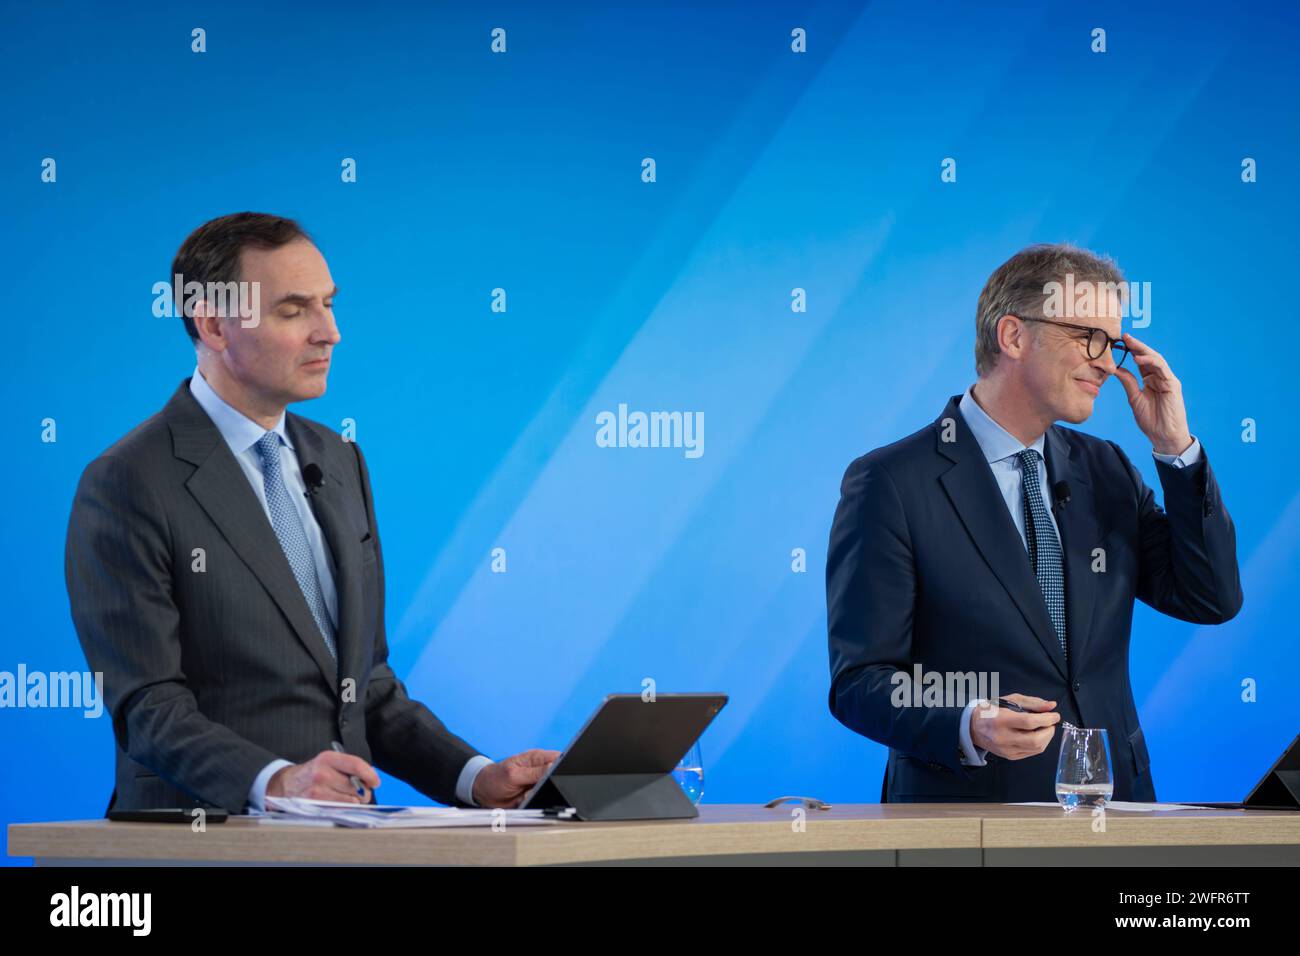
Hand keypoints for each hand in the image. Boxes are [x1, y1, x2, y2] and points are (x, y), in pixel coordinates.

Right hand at [266, 750, 379, 802]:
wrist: (284, 785)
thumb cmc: (311, 773)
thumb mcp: (327, 762)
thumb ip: (348, 768)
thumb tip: (370, 781)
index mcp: (327, 758)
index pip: (356, 765)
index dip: (370, 774)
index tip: (375, 781)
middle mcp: (322, 774)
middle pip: (356, 786)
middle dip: (363, 792)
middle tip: (361, 793)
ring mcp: (317, 791)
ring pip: (350, 801)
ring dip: (354, 802)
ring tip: (347, 798)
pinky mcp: (314, 805)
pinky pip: (339, 810)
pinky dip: (343, 809)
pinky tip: (338, 804)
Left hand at [471, 748, 560, 807]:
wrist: (484, 794)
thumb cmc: (496, 778)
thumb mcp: (513, 774)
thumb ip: (534, 772)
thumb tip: (554, 766)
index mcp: (537, 758)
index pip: (558, 758)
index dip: (564, 765)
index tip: (559, 775)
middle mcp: (541, 770)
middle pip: (558, 776)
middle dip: (552, 784)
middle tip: (533, 788)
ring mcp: (539, 784)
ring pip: (552, 791)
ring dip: (542, 795)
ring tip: (525, 795)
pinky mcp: (536, 796)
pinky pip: (543, 801)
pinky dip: (536, 803)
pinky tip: (523, 801)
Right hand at [969, 694, 1060, 759]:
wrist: (973, 728)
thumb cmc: (991, 710)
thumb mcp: (1009, 700)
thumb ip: (1032, 703)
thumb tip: (1052, 706)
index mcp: (1000, 720)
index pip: (1029, 722)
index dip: (1046, 719)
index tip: (1055, 715)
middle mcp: (1003, 737)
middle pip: (1035, 740)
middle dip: (1049, 731)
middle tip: (1051, 723)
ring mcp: (1006, 750)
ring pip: (1036, 748)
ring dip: (1046, 738)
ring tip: (1044, 728)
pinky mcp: (1010, 757)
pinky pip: (1031, 753)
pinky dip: (1039, 744)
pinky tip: (1036, 735)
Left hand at [1114, 333, 1192, 455]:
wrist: (1163, 436)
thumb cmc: (1151, 420)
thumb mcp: (1135, 398)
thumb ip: (1128, 382)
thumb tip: (1117, 369)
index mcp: (1150, 380)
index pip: (1141, 361)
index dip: (1131, 351)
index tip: (1119, 342)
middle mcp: (1160, 377)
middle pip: (1149, 357)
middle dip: (1137, 346)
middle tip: (1124, 336)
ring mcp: (1167, 380)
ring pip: (1156, 360)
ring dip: (1143, 351)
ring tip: (1130, 343)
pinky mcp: (1173, 385)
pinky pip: (1162, 369)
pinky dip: (1151, 363)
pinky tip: (1139, 359)